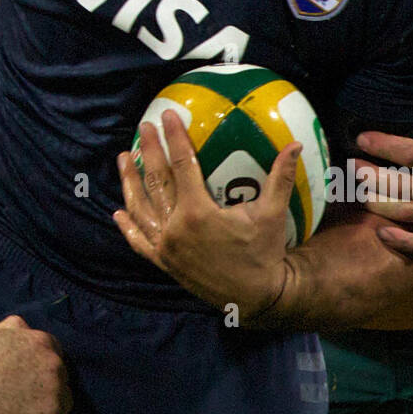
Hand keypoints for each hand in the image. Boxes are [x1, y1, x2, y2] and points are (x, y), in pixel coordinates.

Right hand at [0, 316, 71, 413]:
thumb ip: (16, 329)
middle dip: (48, 385)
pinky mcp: (52, 412)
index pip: (54, 353)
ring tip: (29, 413)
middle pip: (62, 376)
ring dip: (52, 405)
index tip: (30, 379)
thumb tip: (26, 330)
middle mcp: (53, 360)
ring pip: (66, 399)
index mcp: (41, 340)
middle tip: (26, 397)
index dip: (41, 367)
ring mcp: (56, 386)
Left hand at [113, 108, 297, 323]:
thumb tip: (295, 145)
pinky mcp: (164, 263)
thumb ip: (280, 178)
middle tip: (143, 127)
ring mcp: (166, 247)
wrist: (255, 297)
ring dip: (130, 181)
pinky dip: (127, 226)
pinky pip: (139, 242)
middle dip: (148, 150)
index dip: (174, 138)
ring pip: (141, 208)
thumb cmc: (264, 253)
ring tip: (123, 157)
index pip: (182, 165)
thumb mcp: (272, 214)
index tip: (167, 116)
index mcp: (197, 212)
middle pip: (156, 181)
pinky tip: (117, 212)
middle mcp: (175, 228)